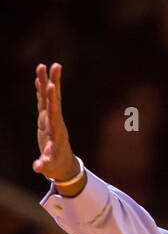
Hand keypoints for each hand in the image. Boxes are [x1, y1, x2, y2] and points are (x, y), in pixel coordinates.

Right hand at [33, 62, 77, 183]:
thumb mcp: (50, 167)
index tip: (51, 85)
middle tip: (55, 65)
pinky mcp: (46, 119)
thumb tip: (38, 168)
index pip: (54, 112)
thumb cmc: (56, 166)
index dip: (52, 99)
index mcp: (56, 131)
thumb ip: (44, 166)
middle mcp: (55, 121)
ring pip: (48, 97)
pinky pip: (43, 101)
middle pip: (54, 99)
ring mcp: (51, 119)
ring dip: (46, 82)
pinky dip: (41, 90)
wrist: (63, 166)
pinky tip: (39, 78)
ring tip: (42, 65)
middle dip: (53, 83)